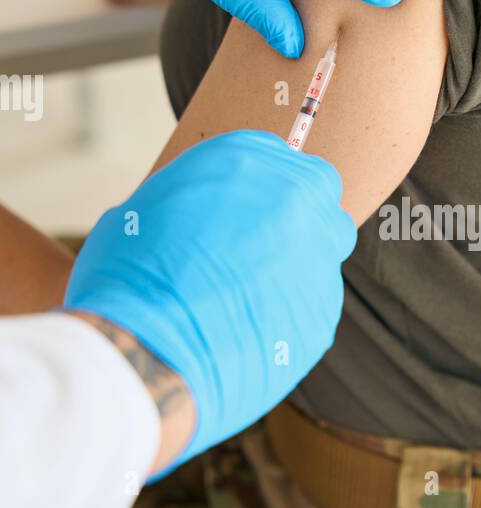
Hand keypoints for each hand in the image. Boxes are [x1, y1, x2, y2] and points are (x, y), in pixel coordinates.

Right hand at [63, 130, 356, 474]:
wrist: (147, 350)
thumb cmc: (128, 276)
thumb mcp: (146, 209)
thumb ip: (195, 201)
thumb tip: (202, 216)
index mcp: (247, 159)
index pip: (275, 157)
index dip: (258, 187)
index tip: (244, 208)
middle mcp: (295, 198)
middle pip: (317, 192)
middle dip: (296, 212)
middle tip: (258, 243)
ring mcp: (318, 255)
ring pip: (325, 249)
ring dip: (297, 262)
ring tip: (247, 294)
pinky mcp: (324, 311)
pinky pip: (314, 302)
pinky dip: (290, 311)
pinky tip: (248, 330)